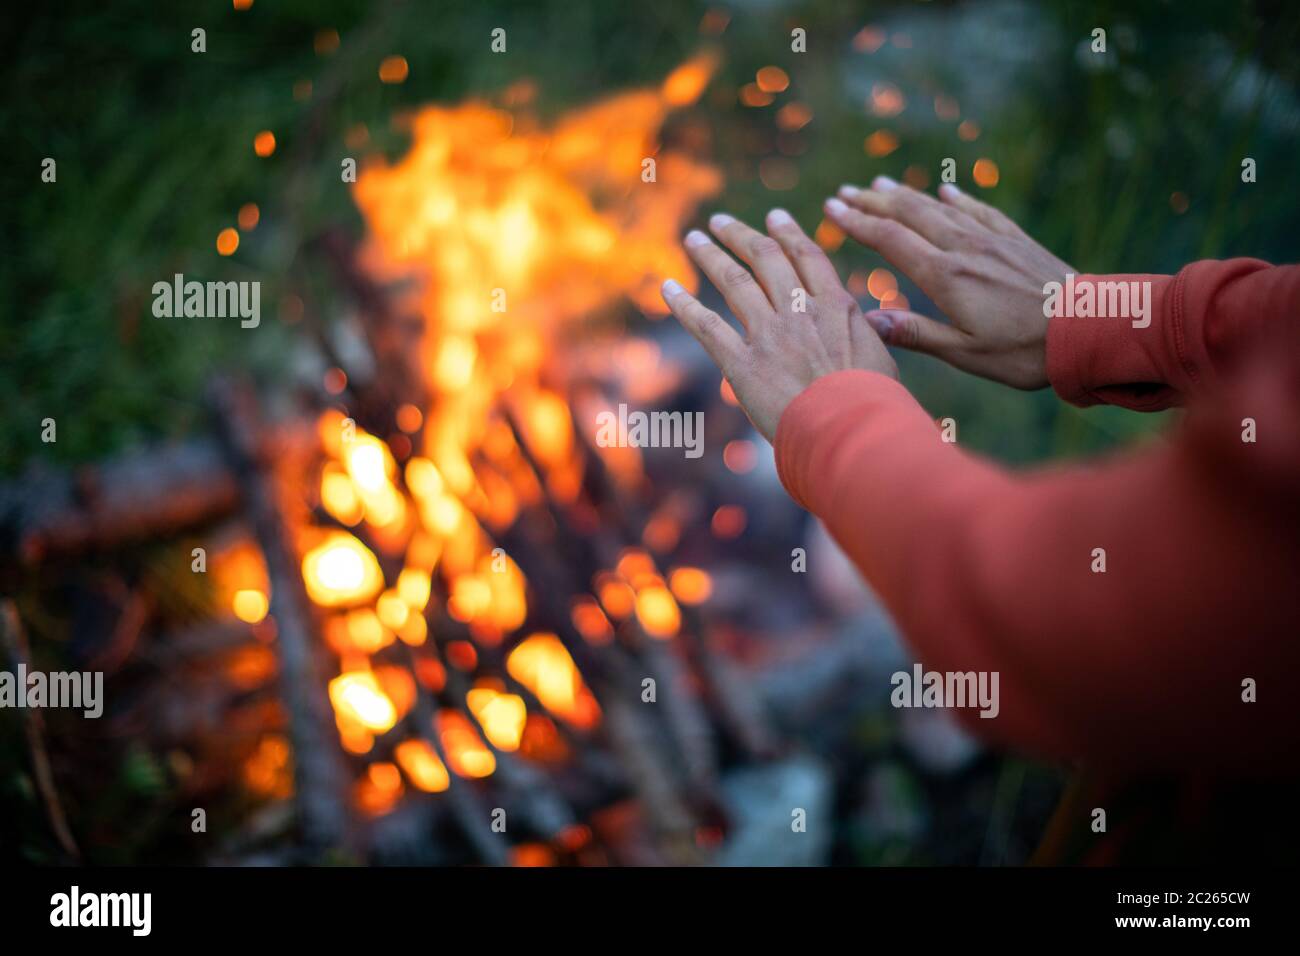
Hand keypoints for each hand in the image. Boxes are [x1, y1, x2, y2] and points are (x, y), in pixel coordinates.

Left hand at [661, 209, 897, 442]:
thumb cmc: (872, 403)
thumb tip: (863, 323)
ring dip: (710, 256)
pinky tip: (667, 288)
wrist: (850, 429)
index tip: (773, 218)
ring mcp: (769, 334)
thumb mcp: (879, 357)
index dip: (788, 234)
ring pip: (734, 281)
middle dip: (740, 236)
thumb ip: (863, 333)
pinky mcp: (742, 363)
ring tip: (693, 239)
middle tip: (720, 222)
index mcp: (834, 306)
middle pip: (765, 260)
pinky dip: (684, 305)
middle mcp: (799, 311)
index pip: (806, 258)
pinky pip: (706, 326)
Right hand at [824, 177, 1074, 389]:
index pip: (890, 241)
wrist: (1088, 328)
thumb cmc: (1024, 351)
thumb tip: (868, 321)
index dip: (857, 224)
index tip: (830, 210)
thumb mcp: (965, 353)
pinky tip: (947, 191)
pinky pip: (979, 211)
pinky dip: (958, 199)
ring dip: (907, 194)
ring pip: (939, 209)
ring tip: (880, 183)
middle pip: (909, 215)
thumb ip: (916, 334)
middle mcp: (964, 249)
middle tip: (844, 192)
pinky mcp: (1016, 240)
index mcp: (945, 277)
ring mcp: (991, 240)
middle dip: (872, 202)